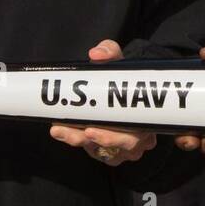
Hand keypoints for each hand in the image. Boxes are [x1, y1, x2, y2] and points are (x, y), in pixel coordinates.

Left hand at [50, 39, 155, 165]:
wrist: (119, 91)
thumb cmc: (121, 79)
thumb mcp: (118, 61)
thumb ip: (109, 52)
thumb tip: (96, 54)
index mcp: (145, 117)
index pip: (135, 134)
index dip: (112, 137)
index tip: (89, 130)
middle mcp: (139, 137)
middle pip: (118, 147)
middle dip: (92, 139)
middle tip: (70, 130)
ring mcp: (124, 147)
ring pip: (102, 150)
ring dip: (78, 140)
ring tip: (59, 129)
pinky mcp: (112, 153)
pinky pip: (96, 152)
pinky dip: (79, 142)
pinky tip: (63, 132)